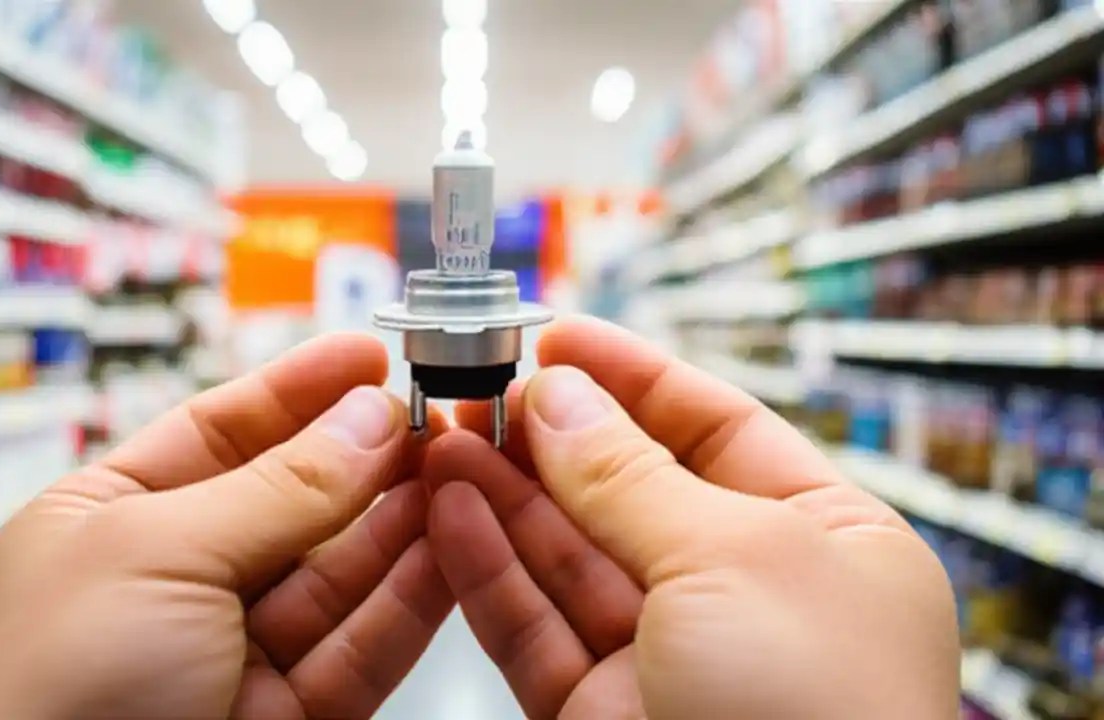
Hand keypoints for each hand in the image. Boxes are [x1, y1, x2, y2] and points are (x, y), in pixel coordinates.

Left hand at [0, 334, 452, 719]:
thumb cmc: (45, 692)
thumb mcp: (160, 554)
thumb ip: (280, 490)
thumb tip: (366, 416)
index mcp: (110, 520)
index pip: (222, 432)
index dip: (299, 390)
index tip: (370, 355)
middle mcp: (175, 582)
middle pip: (293, 502)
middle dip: (365, 457)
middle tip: (439, 413)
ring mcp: (232, 654)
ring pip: (339, 574)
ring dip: (402, 521)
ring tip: (461, 467)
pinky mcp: (288, 717)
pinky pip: (361, 645)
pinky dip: (409, 596)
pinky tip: (450, 544)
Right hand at [433, 317, 959, 719]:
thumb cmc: (822, 716)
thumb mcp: (733, 560)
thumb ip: (630, 477)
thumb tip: (559, 395)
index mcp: (823, 539)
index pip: (714, 428)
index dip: (632, 377)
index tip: (556, 336)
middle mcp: (745, 595)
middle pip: (627, 489)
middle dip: (550, 435)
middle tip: (475, 381)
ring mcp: (669, 657)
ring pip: (567, 557)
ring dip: (502, 492)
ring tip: (441, 433)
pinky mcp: (601, 713)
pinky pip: (534, 625)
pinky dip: (486, 566)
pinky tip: (449, 506)